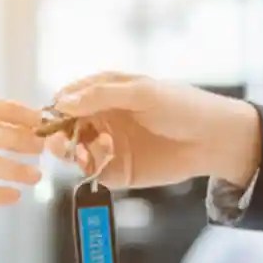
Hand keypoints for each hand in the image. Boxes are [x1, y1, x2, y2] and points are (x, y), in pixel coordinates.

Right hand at [49, 72, 260, 188]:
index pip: (69, 98)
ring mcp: (107, 145)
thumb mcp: (143, 92)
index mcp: (105, 93)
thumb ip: (102, 95)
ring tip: (75, 150)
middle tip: (56, 139)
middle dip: (56, 132)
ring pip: (73, 149)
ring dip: (68, 150)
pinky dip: (86, 166)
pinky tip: (92, 160)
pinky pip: (91, 170)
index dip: (57, 106)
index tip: (49, 115)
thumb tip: (63, 101)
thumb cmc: (182, 106)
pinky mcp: (115, 170)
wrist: (213, 140)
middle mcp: (101, 119)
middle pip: (65, 126)